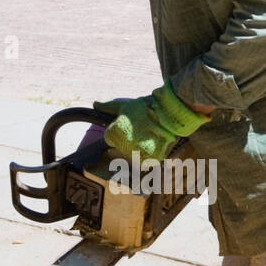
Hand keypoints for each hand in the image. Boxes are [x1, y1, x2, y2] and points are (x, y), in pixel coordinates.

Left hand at [92, 82, 208, 162]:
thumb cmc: (146, 107)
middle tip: (140, 130)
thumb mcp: (124, 104)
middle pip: (121, 148)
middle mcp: (124, 146)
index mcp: (115, 133)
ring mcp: (138, 154)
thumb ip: (107, 107)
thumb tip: (94, 104)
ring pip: (133, 156)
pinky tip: (154, 143)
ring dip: (138, 149)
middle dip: (128, 140)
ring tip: (148, 136)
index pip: (109, 139)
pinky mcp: (151, 160)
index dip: (118, 132)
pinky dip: (150, 155)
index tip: (128, 126)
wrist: (170, 112)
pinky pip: (146, 161)